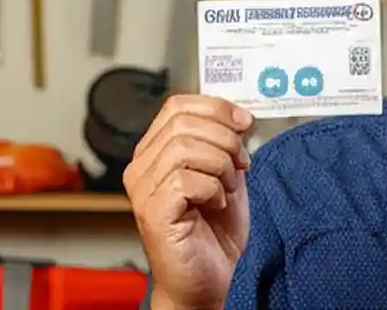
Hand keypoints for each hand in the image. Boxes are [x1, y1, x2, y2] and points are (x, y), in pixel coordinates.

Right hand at [124, 94, 254, 309]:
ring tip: (226, 189)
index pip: (177, 105)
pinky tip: (215, 205)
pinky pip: (187, 180)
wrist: (211, 279)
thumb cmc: (214, 232)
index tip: (244, 122)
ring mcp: (143, 190)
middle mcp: (142, 167)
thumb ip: (226, 144)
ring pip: (186, 148)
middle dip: (225, 138)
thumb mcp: (226, 174)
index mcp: (156, 152)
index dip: (215, 107)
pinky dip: (213, 189)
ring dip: (221, 165)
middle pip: (183, 122)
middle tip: (241, 163)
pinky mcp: (152, 211)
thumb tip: (239, 114)